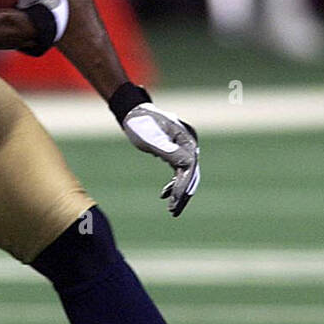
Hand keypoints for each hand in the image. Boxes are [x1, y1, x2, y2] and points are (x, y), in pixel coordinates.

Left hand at [120, 102, 200, 216]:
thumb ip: (168, 151)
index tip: (173, 200)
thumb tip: (187, 165)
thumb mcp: (151, 139)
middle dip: (183, 194)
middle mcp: (190, 142)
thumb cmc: (140, 123)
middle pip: (191, 173)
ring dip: (179, 191)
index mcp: (186, 138)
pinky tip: (164, 194)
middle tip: (173, 212)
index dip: (182, 185)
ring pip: (186, 174)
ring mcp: (184, 146)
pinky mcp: (177, 150)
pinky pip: (180, 170)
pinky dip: (174, 183)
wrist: (132, 112)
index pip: (189, 167)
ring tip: (171, 208)